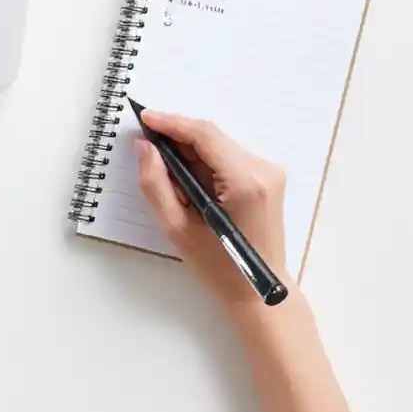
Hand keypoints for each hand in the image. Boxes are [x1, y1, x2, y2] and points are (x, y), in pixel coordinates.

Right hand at [134, 110, 287, 311]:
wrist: (259, 293)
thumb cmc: (218, 268)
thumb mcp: (178, 228)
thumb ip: (156, 184)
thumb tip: (144, 148)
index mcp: (245, 181)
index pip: (205, 135)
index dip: (171, 123)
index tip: (143, 118)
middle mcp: (263, 169)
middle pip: (212, 137)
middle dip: (177, 137)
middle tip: (145, 144)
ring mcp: (269, 173)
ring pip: (218, 146)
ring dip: (190, 151)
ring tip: (164, 168)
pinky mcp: (267, 179)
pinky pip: (228, 158)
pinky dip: (204, 162)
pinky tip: (187, 179)